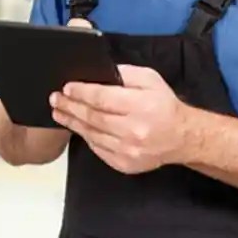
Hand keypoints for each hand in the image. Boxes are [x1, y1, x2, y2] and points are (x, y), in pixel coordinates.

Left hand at [51, 64, 190, 174]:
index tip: (67, 88)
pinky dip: (86, 137)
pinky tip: (78, 127)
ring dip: (73, 122)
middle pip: (92, 117)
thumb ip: (125, 73)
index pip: (102, 98)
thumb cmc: (164, 106)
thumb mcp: (150, 79)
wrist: (181, 137)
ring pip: (92, 135)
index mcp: (141, 106)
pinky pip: (98, 149)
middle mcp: (134, 130)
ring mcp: (128, 150)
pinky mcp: (124, 164)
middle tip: (56, 99)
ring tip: (59, 112)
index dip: (81, 92)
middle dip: (70, 107)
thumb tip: (98, 73)